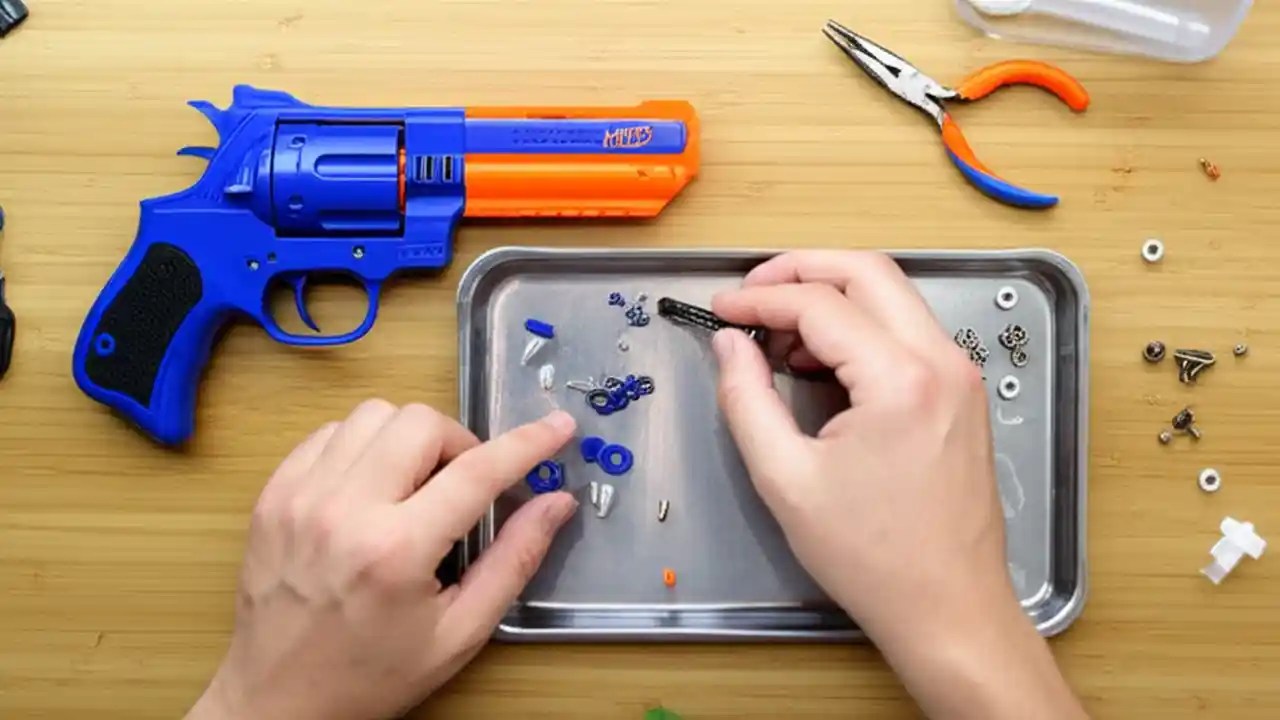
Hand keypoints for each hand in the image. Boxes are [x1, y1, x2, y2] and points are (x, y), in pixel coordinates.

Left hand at [187, 401, 577, 719]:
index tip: (558, 427)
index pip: (477, 472)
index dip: (527, 443)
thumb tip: (557, 502)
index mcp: (396, 551)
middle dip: (459, 444)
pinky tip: (373, 486)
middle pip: (420, 422)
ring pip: (373, 415)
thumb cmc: (372, 674)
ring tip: (416, 484)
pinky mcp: (273, 494)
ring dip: (409, 438)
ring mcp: (300, 496)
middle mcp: (344, 510)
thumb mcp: (459, 633)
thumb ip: (513, 561)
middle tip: (464, 487)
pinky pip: (330, 433)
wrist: (278, 700)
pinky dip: (363, 445)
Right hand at [711, 251, 1084, 718]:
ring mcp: (960, 375)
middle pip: (867, 273)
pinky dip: (859, 329)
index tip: (719, 311)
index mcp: (902, 378)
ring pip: (891, 297)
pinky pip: (906, 333)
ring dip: (831, 299)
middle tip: (749, 295)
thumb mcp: (786, 479)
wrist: (951, 609)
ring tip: (776, 338)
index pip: (821, 304)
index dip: (760, 299)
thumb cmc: (870, 556)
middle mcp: (942, 361)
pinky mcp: (962, 395)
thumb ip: (747, 400)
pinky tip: (819, 362)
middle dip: (800, 271)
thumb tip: (730, 344)